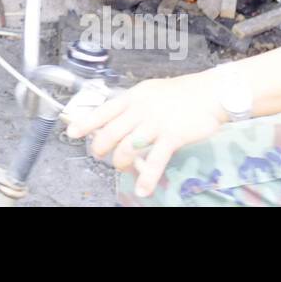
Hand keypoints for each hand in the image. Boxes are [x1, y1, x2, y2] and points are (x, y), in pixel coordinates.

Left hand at [65, 73, 227, 197]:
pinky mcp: (172, 136)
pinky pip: (156, 160)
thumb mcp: (148, 92)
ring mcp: (155, 123)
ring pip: (128, 147)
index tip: (71, 132)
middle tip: (98, 154)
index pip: (103, 110)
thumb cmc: (178, 93)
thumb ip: (131, 104)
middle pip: (111, 132)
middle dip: (100, 146)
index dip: (86, 123)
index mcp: (133, 98)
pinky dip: (147, 177)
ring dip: (120, 162)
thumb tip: (113, 116)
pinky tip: (143, 190)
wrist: (209, 93)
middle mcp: (140, 110)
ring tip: (120, 167)